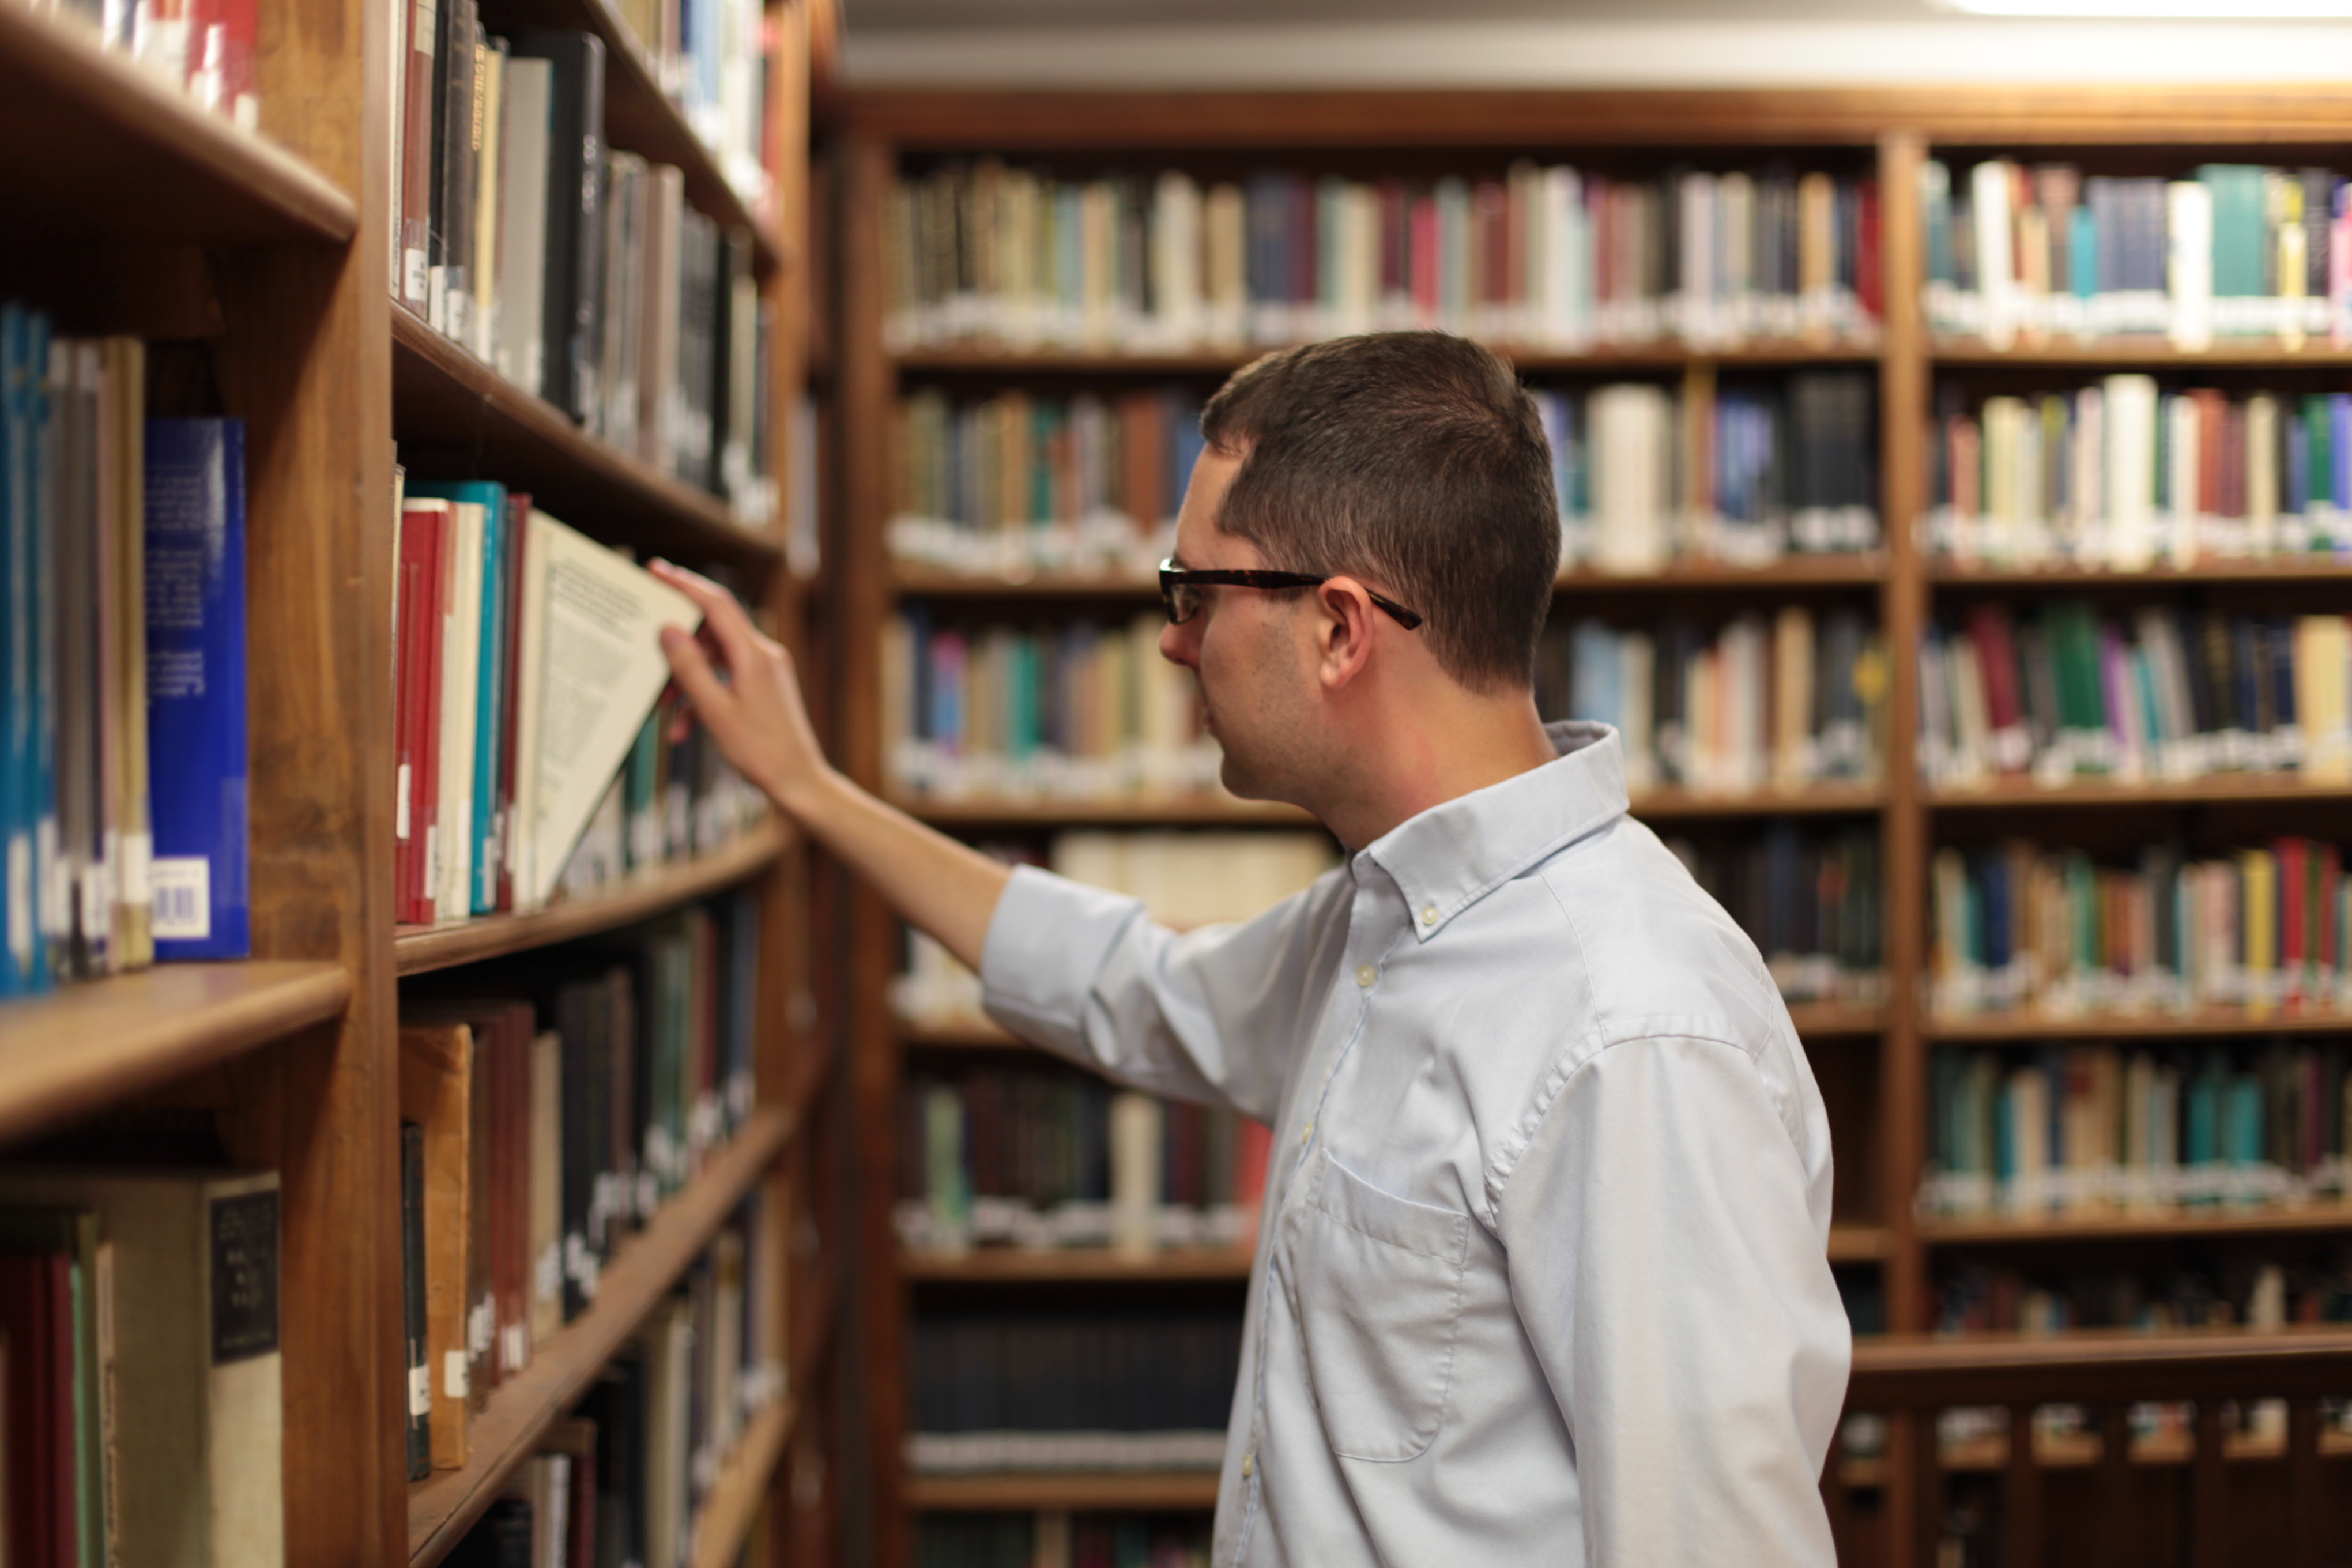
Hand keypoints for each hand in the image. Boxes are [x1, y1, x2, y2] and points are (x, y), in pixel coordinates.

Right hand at [650, 560, 832, 814]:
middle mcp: (764, 655)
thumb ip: (690, 668)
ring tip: (664, 710)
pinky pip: (726, 680)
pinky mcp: (764, 688)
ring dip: (687, 682)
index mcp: (755, 654)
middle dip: (677, 648)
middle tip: (648, 658)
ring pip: (714, 661)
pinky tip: (685, 729)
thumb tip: (669, 629)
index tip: (656, 570)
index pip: (716, 603)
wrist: (799, 782)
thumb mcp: (715, 711)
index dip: (684, 583)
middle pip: (711, 632)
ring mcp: (766, 671)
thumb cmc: (761, 752)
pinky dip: (703, 698)